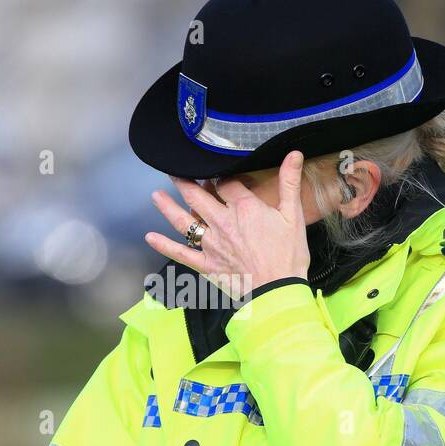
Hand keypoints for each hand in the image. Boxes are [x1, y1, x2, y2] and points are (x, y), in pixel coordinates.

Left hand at [145, 151, 309, 297]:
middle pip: (198, 196)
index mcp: (243, 208)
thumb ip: (290, 183)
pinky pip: (180, 253)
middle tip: (174, 171)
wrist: (278, 292)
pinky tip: (150, 236)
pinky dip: (163, 245)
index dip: (223, 176)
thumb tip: (294, 153)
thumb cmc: (289, 255)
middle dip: (185, 182)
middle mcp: (222, 222)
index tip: (222, 174)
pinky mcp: (206, 264)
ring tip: (156, 195)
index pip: (226, 183)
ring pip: (184, 220)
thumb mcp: (293, 216)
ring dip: (167, 206)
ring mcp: (211, 244)